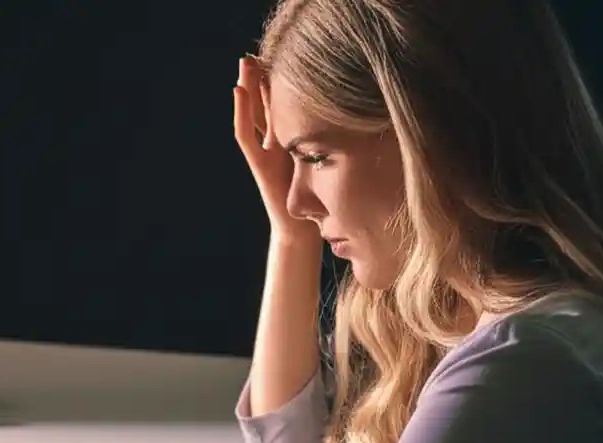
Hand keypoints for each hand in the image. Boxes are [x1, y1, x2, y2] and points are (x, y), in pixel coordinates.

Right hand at [233, 55, 317, 244]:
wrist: (303, 228)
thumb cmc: (321, 200)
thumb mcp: (332, 160)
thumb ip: (336, 142)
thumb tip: (363, 115)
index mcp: (292, 140)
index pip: (284, 106)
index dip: (281, 84)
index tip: (284, 59)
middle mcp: (275, 144)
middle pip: (265, 104)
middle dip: (262, 79)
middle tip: (257, 54)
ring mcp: (264, 153)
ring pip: (252, 114)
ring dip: (247, 89)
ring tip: (245, 64)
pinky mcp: (258, 165)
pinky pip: (246, 135)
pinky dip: (242, 113)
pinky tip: (240, 92)